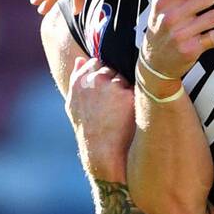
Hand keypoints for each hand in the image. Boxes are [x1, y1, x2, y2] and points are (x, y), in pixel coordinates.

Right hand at [65, 56, 135, 182]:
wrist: (102, 153)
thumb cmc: (88, 130)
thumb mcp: (74, 105)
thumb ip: (77, 78)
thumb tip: (80, 59)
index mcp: (80, 82)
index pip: (96, 63)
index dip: (102, 75)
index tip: (104, 90)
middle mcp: (95, 80)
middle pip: (112, 69)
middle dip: (115, 82)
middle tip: (112, 106)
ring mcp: (112, 87)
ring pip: (126, 79)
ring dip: (126, 90)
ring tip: (118, 113)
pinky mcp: (128, 96)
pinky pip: (138, 89)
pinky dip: (136, 100)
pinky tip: (128, 115)